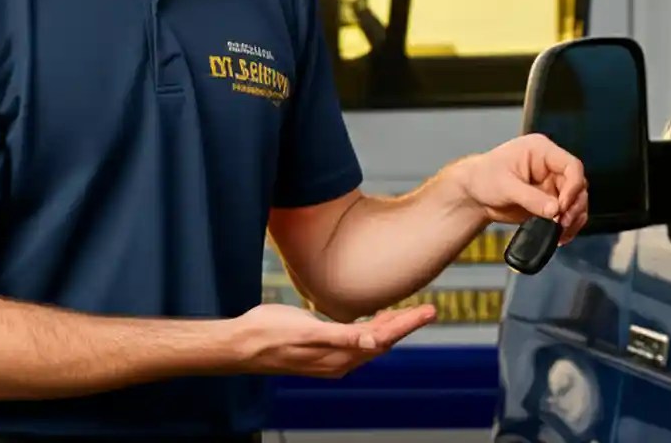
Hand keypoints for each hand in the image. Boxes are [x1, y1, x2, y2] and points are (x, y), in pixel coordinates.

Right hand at [235, 303, 436, 377]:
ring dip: (389, 328)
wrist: (241, 345)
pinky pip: (355, 342)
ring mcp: (330, 358)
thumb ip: (342, 337)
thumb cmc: (271, 334)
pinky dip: (369, 330)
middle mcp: (339, 361)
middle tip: (427, 309)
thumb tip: (375, 344)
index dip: (407, 324)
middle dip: (404, 325)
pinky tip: (370, 321)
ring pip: (369, 343)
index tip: (429, 310)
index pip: (383, 339)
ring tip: (407, 313)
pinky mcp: (321, 351)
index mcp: (340, 356)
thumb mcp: (307, 331)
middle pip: (381, 342)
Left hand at [455, 133, 588, 244]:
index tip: (562, 207)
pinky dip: (567, 226)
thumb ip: (531, 198)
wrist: (473, 195)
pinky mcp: (549, 201)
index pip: (572, 166)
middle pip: (578, 185)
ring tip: (561, 232)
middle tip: (561, 223)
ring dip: (573, 218)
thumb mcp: (505, 186)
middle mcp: (551, 166)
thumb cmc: (483, 179)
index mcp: (542, 151)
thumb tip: (555, 211)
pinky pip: (567, 213)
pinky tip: (560, 237)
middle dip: (573, 206)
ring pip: (576, 201)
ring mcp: (551, 184)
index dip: (573, 186)